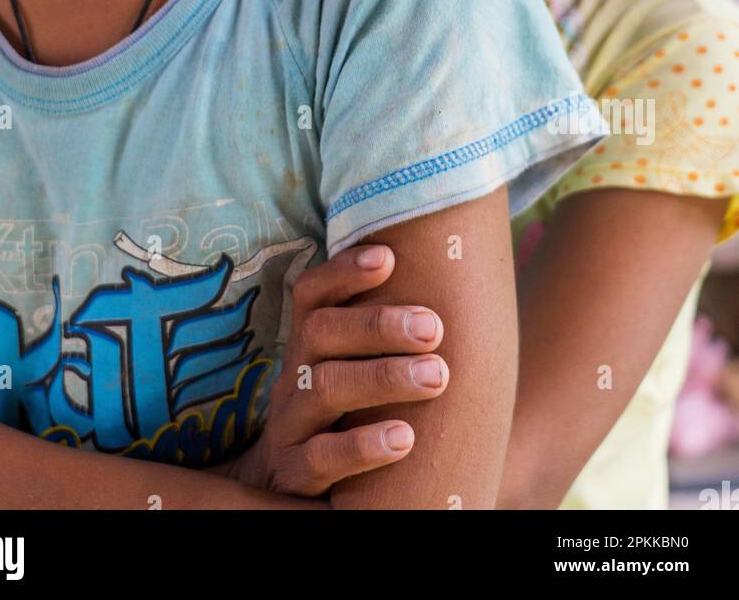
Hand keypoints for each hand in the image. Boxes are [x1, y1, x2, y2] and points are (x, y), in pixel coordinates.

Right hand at [214, 243, 447, 496]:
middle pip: (319, 333)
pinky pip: (320, 457)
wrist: (288, 483)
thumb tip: (452, 280)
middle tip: (434, 327)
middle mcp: (293, 376)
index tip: (388, 256)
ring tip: (436, 376)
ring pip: (323, 388)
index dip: (342, 271)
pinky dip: (362, 446)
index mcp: (308, 345)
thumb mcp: (348, 368)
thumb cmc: (341, 413)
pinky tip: (405, 438)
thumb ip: (379, 333)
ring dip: (382, 377)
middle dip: (377, 324)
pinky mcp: (295, 473)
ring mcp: (290, 424)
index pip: (312, 294)